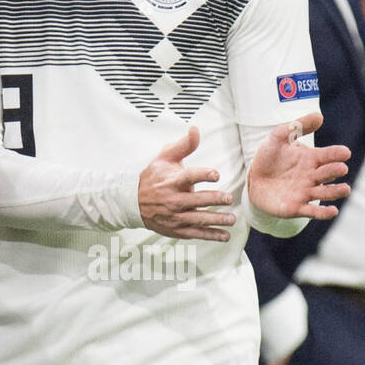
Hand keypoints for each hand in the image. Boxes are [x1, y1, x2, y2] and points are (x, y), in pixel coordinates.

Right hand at [138, 126, 235, 240]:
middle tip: (228, 198)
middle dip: (214, 199)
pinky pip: (196, 233)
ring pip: (198, 219)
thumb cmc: (153, 177)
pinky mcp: (177, 229)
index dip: (203, 175)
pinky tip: (226, 235)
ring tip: (232, 218)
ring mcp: (175, 216)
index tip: (216, 174)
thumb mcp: (164, 158)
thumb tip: (195, 129)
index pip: (188, 177)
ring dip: (217, 219)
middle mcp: (173, 199)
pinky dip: (212, 235)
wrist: (133, 202)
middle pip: (196, 200)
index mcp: (171, 181)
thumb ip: (184, 145)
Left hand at [248, 112, 349, 219]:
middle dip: (335, 171)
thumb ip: (296, 126)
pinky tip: (332, 211)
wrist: (253, 179)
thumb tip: (319, 116)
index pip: (329, 155)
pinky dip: (324, 213)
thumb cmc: (269, 157)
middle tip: (340, 168)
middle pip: (329, 173)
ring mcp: (306, 192)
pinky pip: (313, 211)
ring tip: (345, 189)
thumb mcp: (278, 138)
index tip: (344, 152)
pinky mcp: (297, 207)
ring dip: (336, 191)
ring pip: (326, 193)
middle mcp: (313, 176)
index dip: (337, 154)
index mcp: (312, 159)